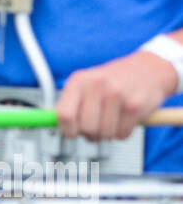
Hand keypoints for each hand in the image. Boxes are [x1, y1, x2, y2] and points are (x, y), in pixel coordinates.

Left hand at [56, 50, 178, 141]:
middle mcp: (97, 85)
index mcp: (79, 80)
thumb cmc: (114, 80)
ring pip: (105, 134)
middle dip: (91, 133)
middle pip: (86, 129)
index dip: (67, 130)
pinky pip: (122, 134)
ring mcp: (117, 95)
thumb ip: (71, 104)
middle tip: (98, 124)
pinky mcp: (135, 106)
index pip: (64, 115)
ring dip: (109, 133)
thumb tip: (54, 126)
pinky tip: (126, 118)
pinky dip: (124, 132)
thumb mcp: (87, 83)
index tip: (73, 132)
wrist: (150, 68)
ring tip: (113, 118)